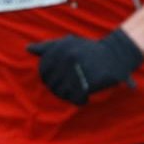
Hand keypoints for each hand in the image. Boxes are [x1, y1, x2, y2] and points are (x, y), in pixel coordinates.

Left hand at [28, 29, 143, 105]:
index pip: (43, 71)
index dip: (47, 79)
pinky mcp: (89, 82)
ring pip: (62, 93)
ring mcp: (79, 70)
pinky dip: (79, 100)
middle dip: (58, 89)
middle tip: (69, 88)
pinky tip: (84, 97)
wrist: (116, 54)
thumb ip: (48, 46)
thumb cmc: (89, 50)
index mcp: (61, 49)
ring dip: (68, 96)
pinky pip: (76, 98)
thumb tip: (28, 49)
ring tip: (76, 92)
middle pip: (52, 84)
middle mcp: (68, 58)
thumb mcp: (69, 43)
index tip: (58, 81)